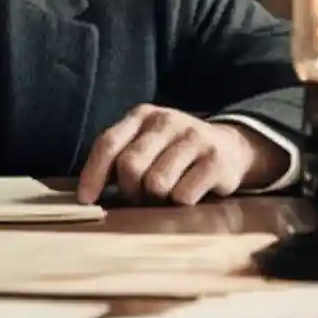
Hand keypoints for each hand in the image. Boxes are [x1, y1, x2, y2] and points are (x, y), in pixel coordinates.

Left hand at [76, 104, 285, 205]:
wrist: (231, 147)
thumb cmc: (174, 153)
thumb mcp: (145, 144)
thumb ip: (118, 159)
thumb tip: (86, 193)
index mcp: (142, 115)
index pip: (108, 143)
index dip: (93, 173)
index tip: (85, 199)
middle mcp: (166, 120)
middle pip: (130, 165)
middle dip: (130, 190)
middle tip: (139, 197)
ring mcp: (193, 138)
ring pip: (157, 183)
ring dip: (157, 198)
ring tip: (165, 193)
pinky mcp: (215, 160)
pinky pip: (183, 195)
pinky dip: (180, 202)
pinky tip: (188, 192)